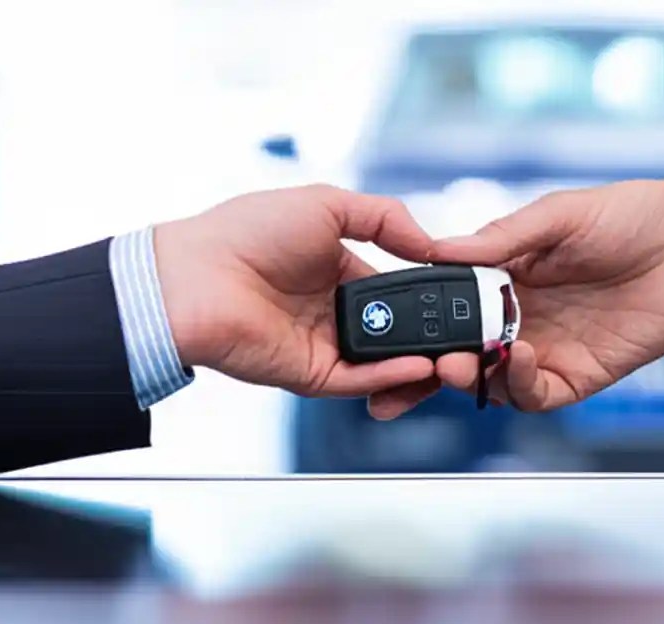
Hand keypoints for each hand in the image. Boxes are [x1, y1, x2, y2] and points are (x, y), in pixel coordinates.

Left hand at [153, 184, 439, 398]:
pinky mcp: (312, 375)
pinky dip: (394, 377)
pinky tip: (419, 365)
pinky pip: (362, 380)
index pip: (399, 290)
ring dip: (423, 360)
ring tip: (453, 354)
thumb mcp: (326, 203)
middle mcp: (333, 312)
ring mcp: (325, 345)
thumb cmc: (243, 233)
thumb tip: (432, 243)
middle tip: (469, 332)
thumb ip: (385, 218)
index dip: (431, 294)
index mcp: (337, 271)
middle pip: (399, 332)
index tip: (463, 293)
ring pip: (388, 363)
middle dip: (436, 334)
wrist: (194, 277)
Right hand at [366, 173, 663, 417]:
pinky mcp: (584, 372)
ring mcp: (551, 348)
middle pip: (462, 356)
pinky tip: (520, 359)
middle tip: (401, 377)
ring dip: (471, 378)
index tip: (391, 331)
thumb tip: (438, 250)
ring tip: (456, 364)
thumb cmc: (631, 215)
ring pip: (494, 382)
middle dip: (427, 372)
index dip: (419, 325)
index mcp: (506, 278)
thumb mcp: (556, 215)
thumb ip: (500, 239)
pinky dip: (522, 385)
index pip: (450, 310)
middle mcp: (522, 318)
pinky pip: (541, 393)